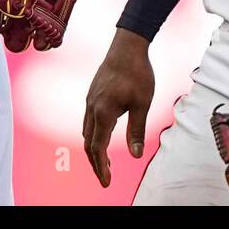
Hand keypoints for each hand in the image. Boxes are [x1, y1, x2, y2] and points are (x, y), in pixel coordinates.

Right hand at [82, 28, 155, 187]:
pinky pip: (88, 120)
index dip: (101, 167)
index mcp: (103, 113)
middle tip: (105, 177)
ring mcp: (90, 100)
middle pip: (88, 143)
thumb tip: (136, 155)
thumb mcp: (142, 104)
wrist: (127, 46)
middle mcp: (92, 108)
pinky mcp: (92, 94)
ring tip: (105, 161)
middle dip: (96, 162)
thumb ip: (137, 130)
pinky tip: (103, 135)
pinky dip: (93, 134)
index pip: (98, 148)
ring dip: (94, 148)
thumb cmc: (137, 73)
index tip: (106, 182)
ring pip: (86, 132)